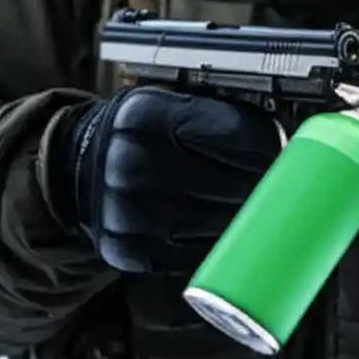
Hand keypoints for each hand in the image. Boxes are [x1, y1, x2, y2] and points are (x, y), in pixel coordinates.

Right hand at [49, 87, 281, 272]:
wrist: (73, 169)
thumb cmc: (134, 134)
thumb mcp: (162, 105)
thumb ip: (210, 113)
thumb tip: (282, 138)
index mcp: (144, 115)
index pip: (231, 133)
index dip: (267, 145)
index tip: (283, 151)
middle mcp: (131, 162)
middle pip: (230, 182)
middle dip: (265, 185)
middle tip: (284, 184)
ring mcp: (129, 212)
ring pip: (219, 223)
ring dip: (251, 220)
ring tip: (264, 209)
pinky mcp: (131, 250)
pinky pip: (198, 253)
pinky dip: (222, 244)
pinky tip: (234, 233)